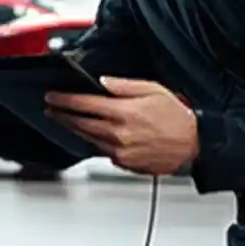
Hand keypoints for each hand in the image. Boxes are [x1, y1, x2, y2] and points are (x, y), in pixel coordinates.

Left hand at [45, 77, 197, 175]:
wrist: (193, 145)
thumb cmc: (177, 117)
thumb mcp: (153, 90)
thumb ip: (124, 86)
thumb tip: (102, 82)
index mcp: (124, 113)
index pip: (85, 104)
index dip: (65, 100)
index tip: (52, 97)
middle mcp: (119, 134)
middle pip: (81, 124)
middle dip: (62, 115)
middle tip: (51, 109)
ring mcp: (120, 152)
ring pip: (88, 139)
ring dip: (74, 128)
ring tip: (65, 120)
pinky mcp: (124, 164)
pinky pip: (102, 151)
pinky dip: (94, 141)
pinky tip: (91, 134)